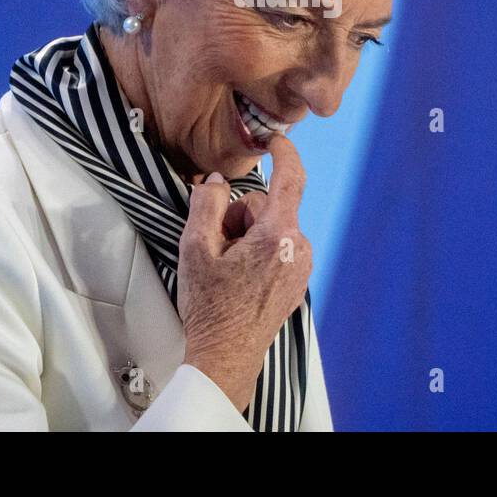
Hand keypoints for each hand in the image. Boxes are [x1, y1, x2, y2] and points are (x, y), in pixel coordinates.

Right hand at [177, 135, 312, 413]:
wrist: (226, 358)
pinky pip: (278, 248)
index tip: (274, 139)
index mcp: (277, 236)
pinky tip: (239, 279)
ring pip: (272, 227)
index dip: (284, 152)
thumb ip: (206, 205)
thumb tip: (217, 181)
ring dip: (248, 235)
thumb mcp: (195, 249)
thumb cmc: (211, 308)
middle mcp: (298, 248)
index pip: (290, 179)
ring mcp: (302, 267)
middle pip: (268, 206)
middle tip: (217, 246)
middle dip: (240, 215)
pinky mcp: (297, 280)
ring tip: (227, 268)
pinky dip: (258, 251)